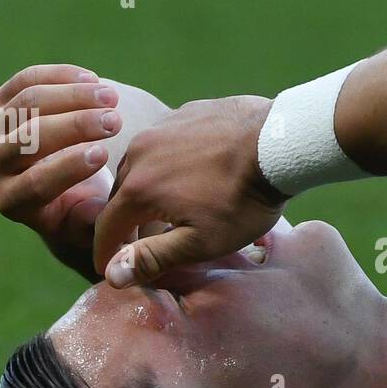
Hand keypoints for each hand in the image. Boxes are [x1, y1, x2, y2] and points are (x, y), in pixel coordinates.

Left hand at [0, 64, 121, 275]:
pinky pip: (26, 80)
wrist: (66, 185)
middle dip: (75, 126)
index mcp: (14, 202)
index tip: (104, 153)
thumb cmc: (85, 208)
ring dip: (73, 96)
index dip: (68, 167)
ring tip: (112, 97)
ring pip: (28, 103)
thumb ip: (94, 224)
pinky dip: (60, 76)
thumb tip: (97, 214)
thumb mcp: (91, 225)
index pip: (36, 182)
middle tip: (115, 120)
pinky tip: (93, 79)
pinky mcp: (2, 103)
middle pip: (28, 138)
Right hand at [92, 95, 284, 286]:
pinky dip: (167, 163)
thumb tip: (112, 274)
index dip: (107, 252)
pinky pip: (164, 143)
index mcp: (137, 187)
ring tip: (163, 209)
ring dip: (145, 189)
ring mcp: (162, 127)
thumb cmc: (242, 199)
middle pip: (121, 194)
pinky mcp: (185, 113)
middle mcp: (139, 151)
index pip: (107, 226)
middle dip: (125, 222)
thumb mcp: (200, 241)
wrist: (279, 142)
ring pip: (140, 165)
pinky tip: (189, 174)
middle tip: (139, 243)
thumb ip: (154, 257)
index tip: (110, 269)